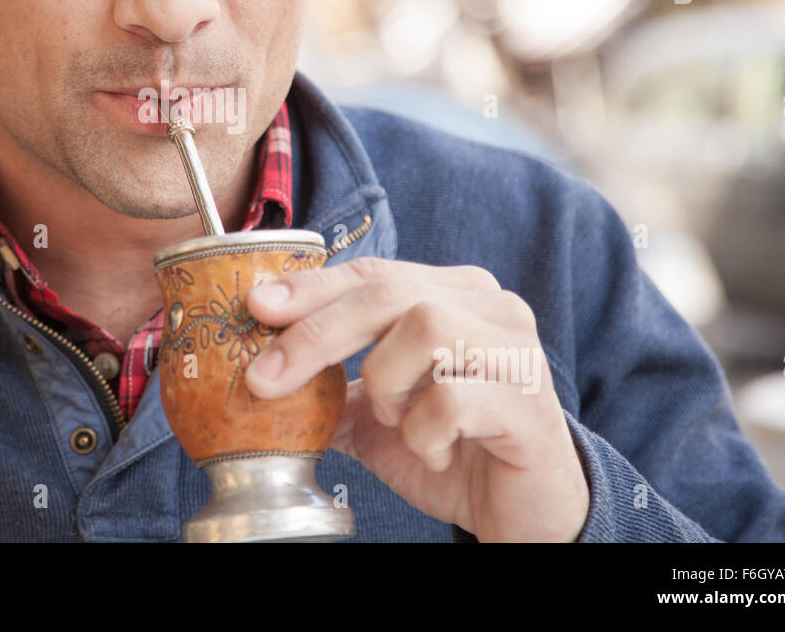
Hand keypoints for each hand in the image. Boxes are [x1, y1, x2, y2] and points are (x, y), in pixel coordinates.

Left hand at [244, 256, 588, 541]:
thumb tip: (259, 375)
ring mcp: (517, 350)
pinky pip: (452, 399)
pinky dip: (423, 432)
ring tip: (394, 421)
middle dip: (316, 333)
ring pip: (424, 329)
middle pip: (387, 293)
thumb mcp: (378, 417)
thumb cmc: (454, 448)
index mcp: (455, 293)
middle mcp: (492, 307)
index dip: (310, 287)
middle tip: (266, 376)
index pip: (371, 273)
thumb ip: (332, 390)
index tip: (256, 307)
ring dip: (386, 384)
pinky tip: (436, 452)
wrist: (524, 512)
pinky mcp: (529, 402)